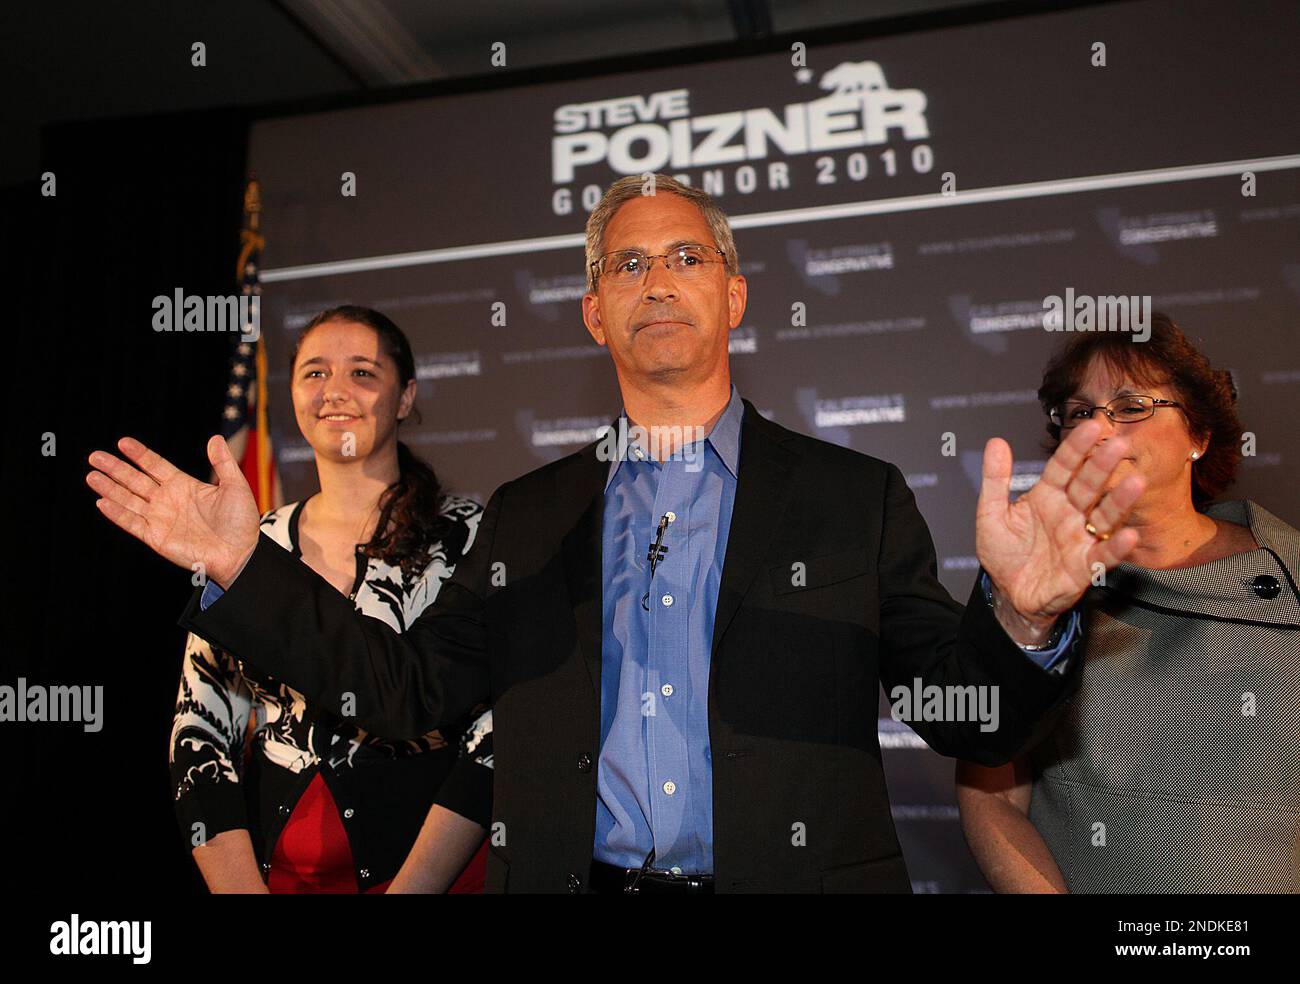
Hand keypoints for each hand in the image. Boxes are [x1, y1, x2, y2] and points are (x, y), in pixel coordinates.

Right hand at [87, 435, 259, 586]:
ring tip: (91, 475)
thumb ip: (223, 462)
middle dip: (115, 468)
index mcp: (184, 486)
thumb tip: (215, 438)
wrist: (240, 553)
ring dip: (110, 488)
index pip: (155, 465)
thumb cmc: (240, 522)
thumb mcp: (235, 486)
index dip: (139, 454)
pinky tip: (102, 502)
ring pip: (129, 499)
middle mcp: (168, 500)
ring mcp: (160, 519)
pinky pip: (132, 523)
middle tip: (95, 456)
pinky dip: (117, 513)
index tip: (122, 442)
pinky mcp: (156, 537)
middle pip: (135, 480)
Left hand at [976, 419, 1143, 640]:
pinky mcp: (1086, 565)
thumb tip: (995, 443)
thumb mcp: (991, 513)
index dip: (1076, 448)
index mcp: (1047, 496)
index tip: (1091, 426)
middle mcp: (1069, 512)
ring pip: (1104, 515)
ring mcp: (1080, 538)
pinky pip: (1104, 554)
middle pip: (1088, 485)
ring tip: (1135, 482)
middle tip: (1119, 443)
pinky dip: (1117, 546)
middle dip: (1103, 465)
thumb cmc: (1004, 553)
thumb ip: (995, 480)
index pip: (1063, 466)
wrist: (1009, 593)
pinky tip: (1129, 535)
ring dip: (1120, 501)